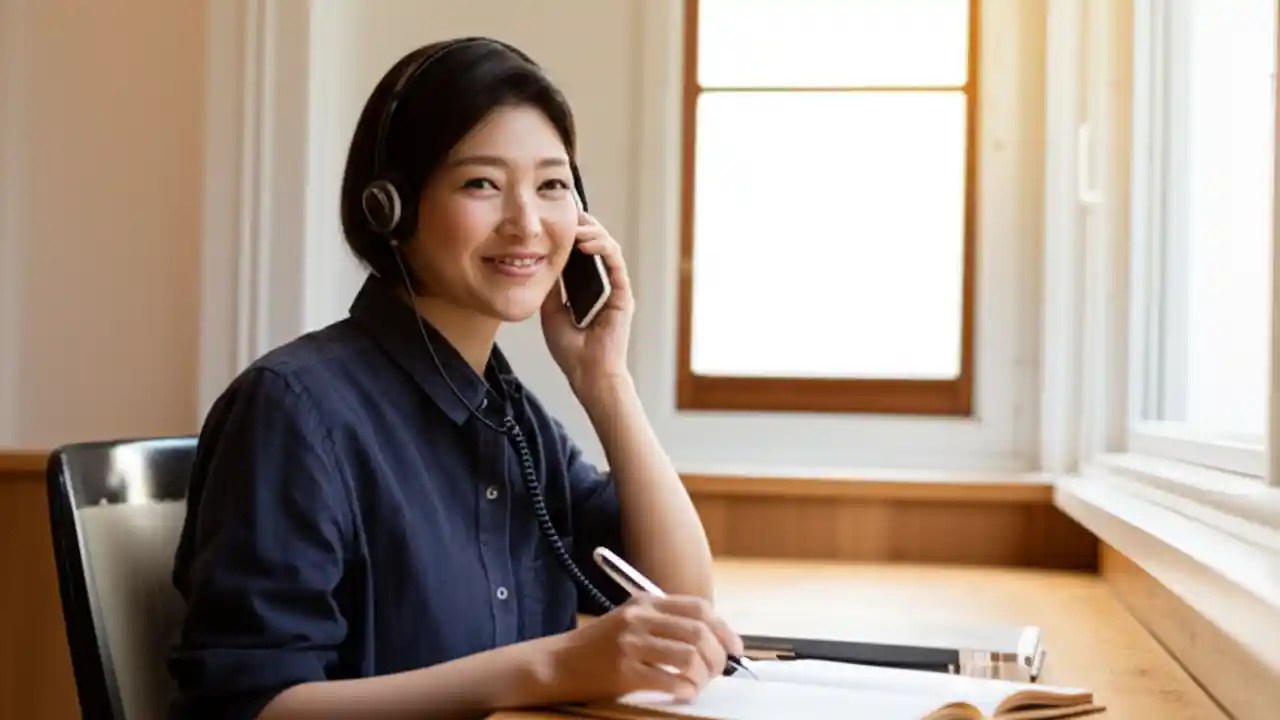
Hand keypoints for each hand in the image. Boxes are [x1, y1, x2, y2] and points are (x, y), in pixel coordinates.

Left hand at [541, 209, 634, 393]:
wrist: (587, 375)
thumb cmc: (571, 352)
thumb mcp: (551, 312)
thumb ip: (552, 288)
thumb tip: (541, 263)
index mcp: (591, 289)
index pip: (584, 253)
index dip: (574, 234)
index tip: (558, 219)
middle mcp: (607, 286)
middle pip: (598, 245)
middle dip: (584, 225)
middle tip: (568, 211)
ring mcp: (617, 289)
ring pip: (608, 248)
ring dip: (592, 232)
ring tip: (575, 223)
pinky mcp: (623, 296)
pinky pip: (615, 263)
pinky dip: (601, 248)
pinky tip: (585, 242)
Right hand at [547, 594, 744, 703]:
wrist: (558, 663)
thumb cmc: (598, 646)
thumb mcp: (631, 620)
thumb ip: (666, 623)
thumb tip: (711, 640)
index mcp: (646, 602)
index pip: (699, 608)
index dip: (724, 628)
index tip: (734, 648)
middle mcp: (640, 618)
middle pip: (699, 631)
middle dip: (718, 655)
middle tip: (719, 671)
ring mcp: (630, 644)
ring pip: (689, 656)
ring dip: (703, 675)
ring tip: (699, 684)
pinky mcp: (623, 671)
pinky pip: (668, 680)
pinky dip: (684, 688)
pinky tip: (683, 693)